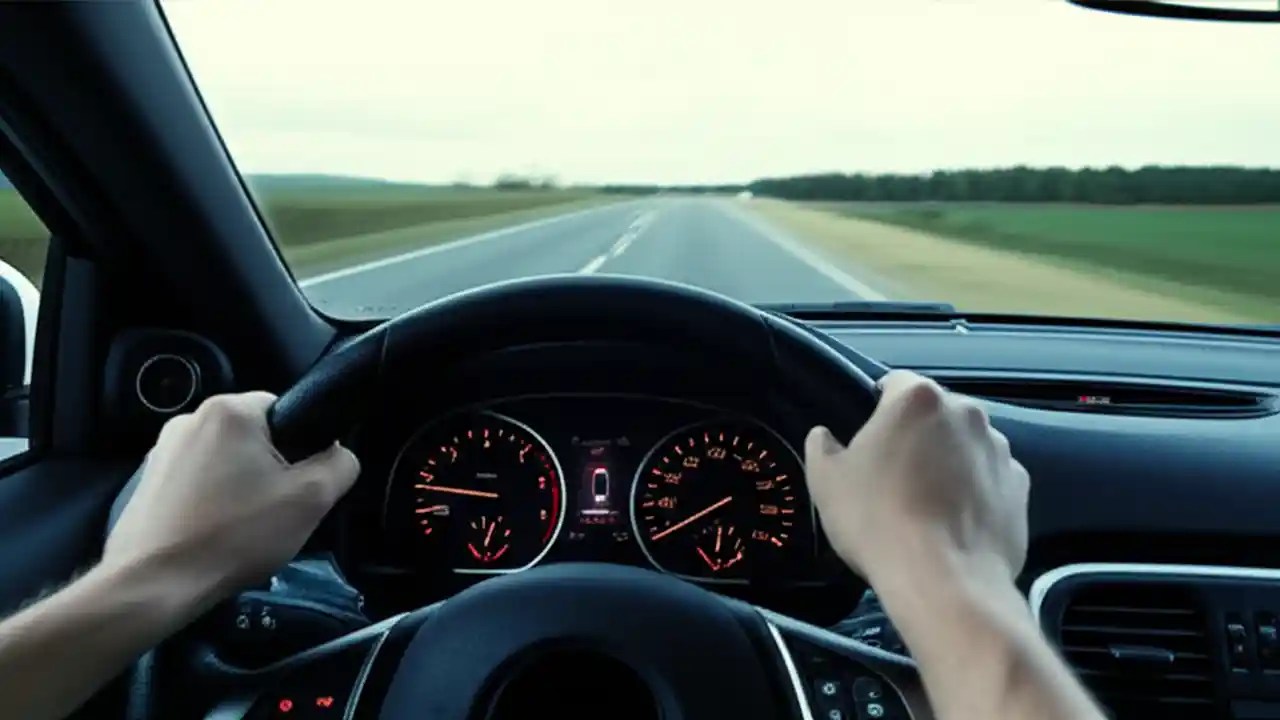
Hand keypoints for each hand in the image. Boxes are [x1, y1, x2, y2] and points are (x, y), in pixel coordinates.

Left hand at [104, 392, 359, 597]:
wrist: (155, 584)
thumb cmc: (235, 535)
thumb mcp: (311, 500)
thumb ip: (340, 465)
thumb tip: (338, 454)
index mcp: (228, 410)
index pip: (285, 410)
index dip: (302, 448)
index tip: (299, 486)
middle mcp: (189, 419)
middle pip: (254, 437)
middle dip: (270, 470)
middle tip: (276, 512)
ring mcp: (161, 451)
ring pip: (225, 462)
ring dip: (240, 487)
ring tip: (242, 529)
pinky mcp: (145, 483)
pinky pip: (196, 482)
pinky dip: (210, 503)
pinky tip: (212, 535)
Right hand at [804, 370, 1027, 593]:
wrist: (944, 580)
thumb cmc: (877, 520)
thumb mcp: (826, 481)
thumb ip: (822, 446)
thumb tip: (825, 436)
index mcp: (917, 399)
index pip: (894, 383)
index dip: (877, 407)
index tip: (869, 438)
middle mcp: (967, 413)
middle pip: (935, 414)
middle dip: (918, 434)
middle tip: (895, 474)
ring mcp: (1000, 449)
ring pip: (966, 445)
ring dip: (949, 461)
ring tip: (929, 503)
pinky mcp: (1021, 487)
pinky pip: (990, 478)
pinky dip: (975, 491)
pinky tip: (956, 522)